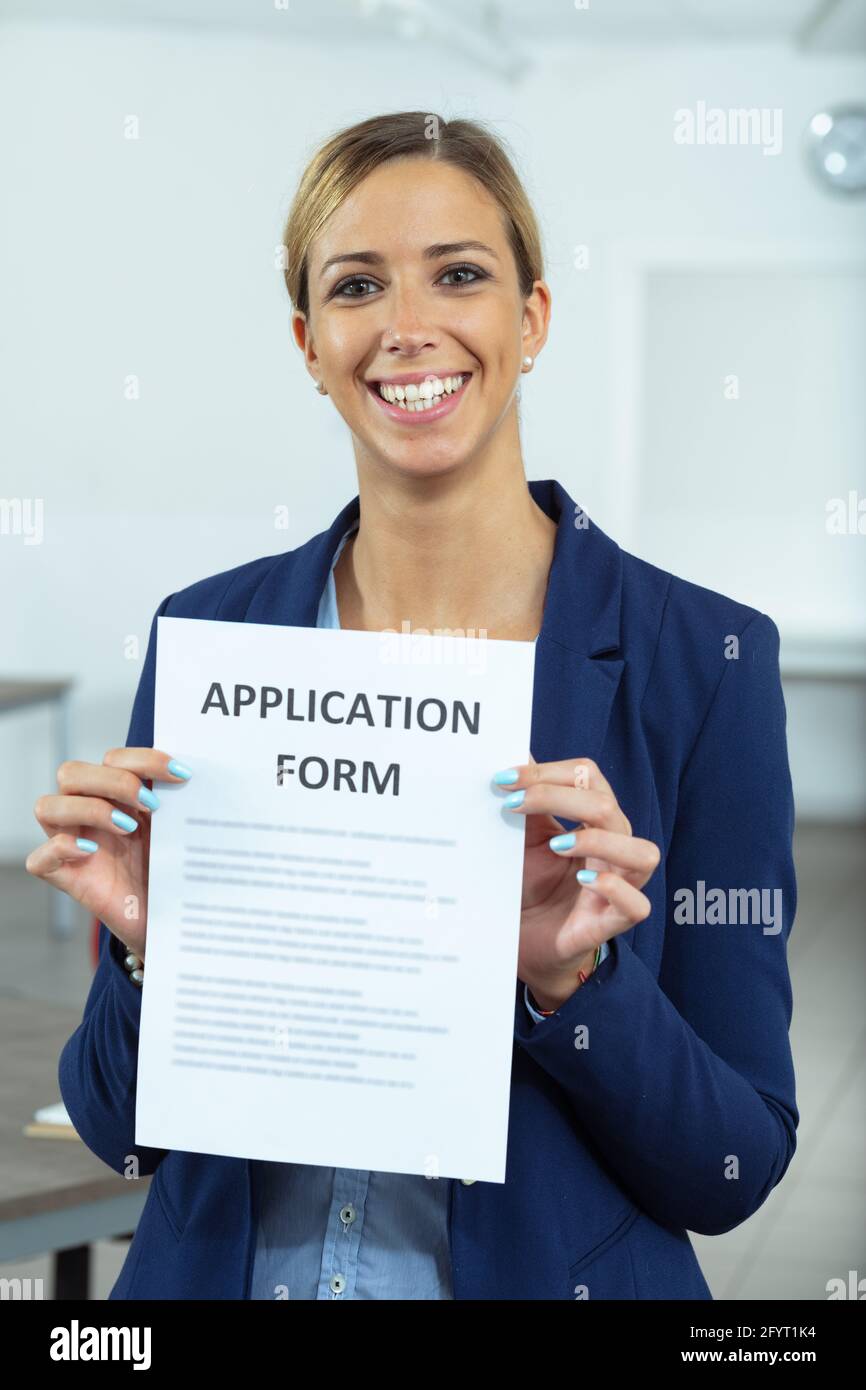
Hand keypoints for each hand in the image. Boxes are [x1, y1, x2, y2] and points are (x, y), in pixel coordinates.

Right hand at [25, 749, 191, 957]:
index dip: (145, 759)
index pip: (113, 758)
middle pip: (72, 773)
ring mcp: (72, 844)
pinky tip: (91, 851)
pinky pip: (39, 859)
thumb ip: (177, 801)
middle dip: (115, 781)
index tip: (182, 775)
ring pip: (47, 806)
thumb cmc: (170, 867)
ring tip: (128, 828)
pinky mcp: (65, 878)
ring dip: (88, 809)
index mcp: (115, 795)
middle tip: (153, 804)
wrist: (171, 916)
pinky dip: (60, 848)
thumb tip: (194, 774)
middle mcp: (88, 813)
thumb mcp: (176, 829)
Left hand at [495, 755, 659, 1010]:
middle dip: (557, 797)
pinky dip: (615, 887)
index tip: (503, 779)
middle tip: (512, 804)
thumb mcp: (523, 838)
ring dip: (597, 840)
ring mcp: (621, 885)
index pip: (588, 777)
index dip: (548, 773)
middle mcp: (614, 846)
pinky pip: (637, 904)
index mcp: (593, 820)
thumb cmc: (530, 884)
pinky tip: (585, 880)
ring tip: (556, 844)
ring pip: (640, 852)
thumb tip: (508, 748)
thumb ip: (525, 799)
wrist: (524, 940)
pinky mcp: (615, 921)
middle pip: (606, 807)